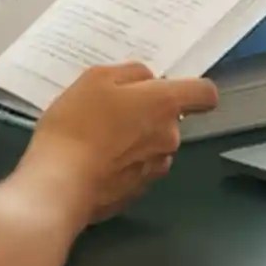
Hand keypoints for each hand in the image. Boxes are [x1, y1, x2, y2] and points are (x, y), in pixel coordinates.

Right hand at [24, 63, 218, 223]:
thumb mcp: (96, 79)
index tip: (172, 88)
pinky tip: (94, 163)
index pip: (205, 94)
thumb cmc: (78, 123)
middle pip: (170, 120)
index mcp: (164, 104)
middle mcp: (169, 137)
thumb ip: (130, 73)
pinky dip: (122, 165)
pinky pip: (137, 170)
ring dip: (136, 141)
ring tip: (98, 139)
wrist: (59, 184)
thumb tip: (148, 79)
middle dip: (148, 114)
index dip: (194, 89)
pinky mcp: (137, 193)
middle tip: (110, 111)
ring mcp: (155, 168)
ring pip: (154, 146)